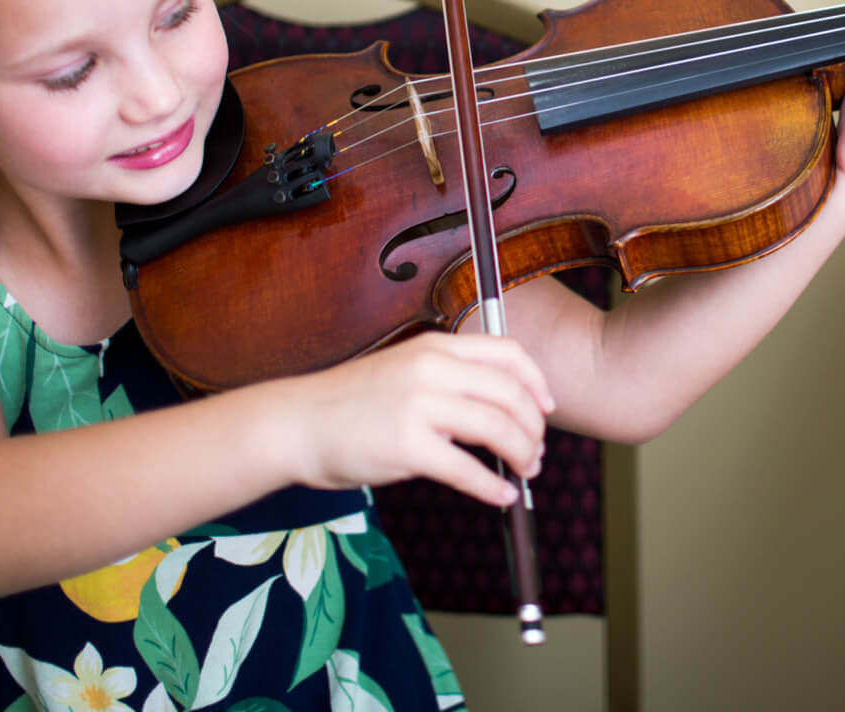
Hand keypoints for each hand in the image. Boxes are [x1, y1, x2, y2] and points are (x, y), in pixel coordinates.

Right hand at [277, 332, 554, 506]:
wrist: (296, 423)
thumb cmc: (349, 403)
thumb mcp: (404, 371)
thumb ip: (449, 380)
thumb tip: (499, 411)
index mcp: (435, 347)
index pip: (508, 353)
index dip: (537, 382)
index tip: (547, 407)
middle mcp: (431, 369)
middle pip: (511, 394)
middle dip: (535, 427)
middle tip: (537, 452)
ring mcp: (419, 406)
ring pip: (498, 428)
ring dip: (523, 455)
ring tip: (525, 472)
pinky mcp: (407, 447)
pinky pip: (468, 470)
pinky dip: (493, 487)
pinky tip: (502, 496)